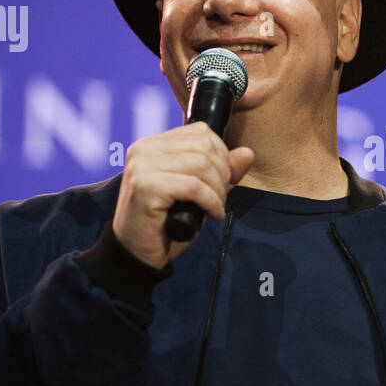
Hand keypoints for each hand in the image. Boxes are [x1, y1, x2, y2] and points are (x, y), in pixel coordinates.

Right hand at [111, 122, 254, 268]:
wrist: (138, 254)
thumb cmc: (167, 223)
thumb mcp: (200, 192)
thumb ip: (222, 171)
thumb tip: (247, 153)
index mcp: (153, 144)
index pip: (201, 131)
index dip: (221, 155)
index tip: (222, 181)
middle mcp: (143, 149)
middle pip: (204, 146)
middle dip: (223, 173)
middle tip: (219, 198)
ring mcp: (142, 166)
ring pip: (201, 164)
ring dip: (218, 190)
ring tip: (215, 207)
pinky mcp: (145, 186)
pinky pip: (194, 187)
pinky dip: (211, 201)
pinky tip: (212, 214)